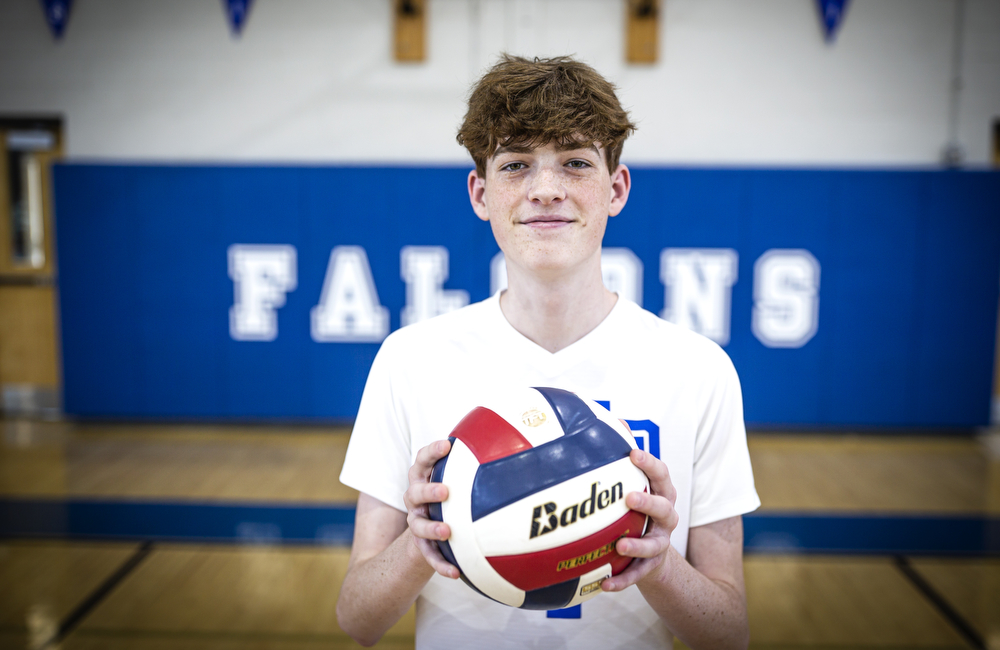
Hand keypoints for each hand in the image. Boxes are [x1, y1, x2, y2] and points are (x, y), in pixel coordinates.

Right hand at [402, 439, 460, 578]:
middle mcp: (415, 498)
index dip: (432, 452)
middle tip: (445, 491)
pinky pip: (429, 556)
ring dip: (431, 527)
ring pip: (417, 525)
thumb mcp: (458, 476)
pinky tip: (455, 573)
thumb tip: (512, 448)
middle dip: (429, 490)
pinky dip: (441, 564)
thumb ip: (473, 463)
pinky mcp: (422, 544)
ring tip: (447, 531)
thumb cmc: (453, 493)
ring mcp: (417, 521)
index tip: (447, 445)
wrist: (435, 526)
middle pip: (415, 492)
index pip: (422, 460)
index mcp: (422, 477)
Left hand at [602, 448, 678, 591]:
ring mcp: (659, 543)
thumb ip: (624, 457)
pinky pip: (637, 576)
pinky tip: (604, 584)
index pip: (661, 475)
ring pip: (655, 545)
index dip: (650, 464)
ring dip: (639, 544)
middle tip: (629, 498)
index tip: (633, 454)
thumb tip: (614, 420)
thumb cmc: (637, 509)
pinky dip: (622, 581)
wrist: (652, 555)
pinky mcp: (650, 567)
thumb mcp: (635, 483)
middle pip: (665, 508)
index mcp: (661, 493)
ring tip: (620, 544)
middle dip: (649, 502)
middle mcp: (665, 518)